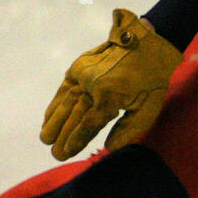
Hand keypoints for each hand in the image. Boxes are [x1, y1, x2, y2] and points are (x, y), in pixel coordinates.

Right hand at [40, 8, 182, 160]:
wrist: (146, 43)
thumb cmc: (152, 79)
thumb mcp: (148, 107)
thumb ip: (128, 130)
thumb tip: (109, 147)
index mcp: (109, 97)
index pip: (88, 125)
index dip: (76, 140)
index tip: (65, 153)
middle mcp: (91, 86)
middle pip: (73, 116)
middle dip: (62, 136)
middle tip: (55, 154)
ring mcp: (83, 75)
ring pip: (65, 103)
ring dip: (54, 122)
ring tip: (45, 139)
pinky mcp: (79, 67)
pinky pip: (64, 89)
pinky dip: (55, 103)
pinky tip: (48, 117)